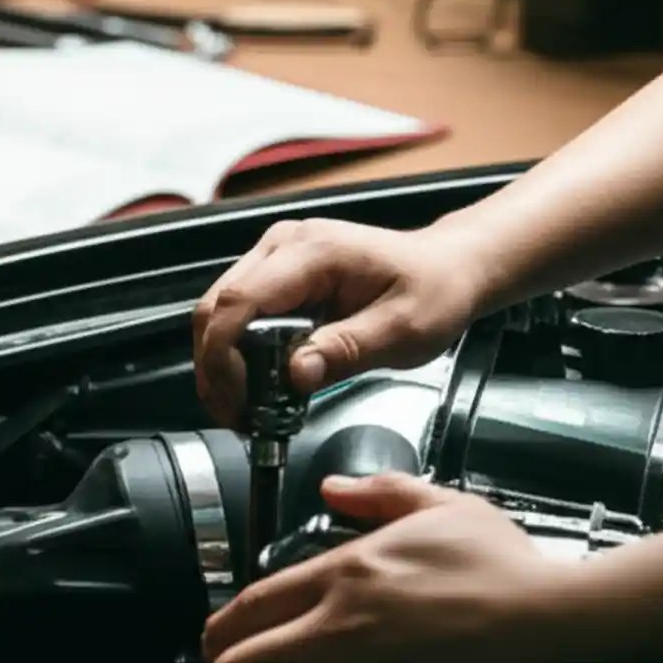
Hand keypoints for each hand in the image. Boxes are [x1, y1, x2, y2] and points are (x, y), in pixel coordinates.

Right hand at [192, 218, 491, 426]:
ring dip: (221, 364)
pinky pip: (236, 314)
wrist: (447, 267)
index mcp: (313, 251)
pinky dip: (234, 354)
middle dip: (216, 368)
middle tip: (238, 416)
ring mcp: (274, 257)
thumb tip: (296, 374)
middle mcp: (283, 246)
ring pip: (218, 312)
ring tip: (245, 408)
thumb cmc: (433, 291)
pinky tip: (254, 385)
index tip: (241, 401)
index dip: (225, 356)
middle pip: (216, 307)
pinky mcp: (275, 274)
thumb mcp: (403, 330)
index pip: (240, 301)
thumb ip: (348, 350)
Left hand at [201, 473, 568, 662]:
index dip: (223, 626)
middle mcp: (342, 627)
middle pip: (247, 656)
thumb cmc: (507, 571)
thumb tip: (336, 487)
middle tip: (225, 660)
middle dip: (226, 660)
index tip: (218, 634)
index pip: (253, 604)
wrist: (557, 622)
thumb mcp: (442, 508)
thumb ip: (379, 494)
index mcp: (347, 575)